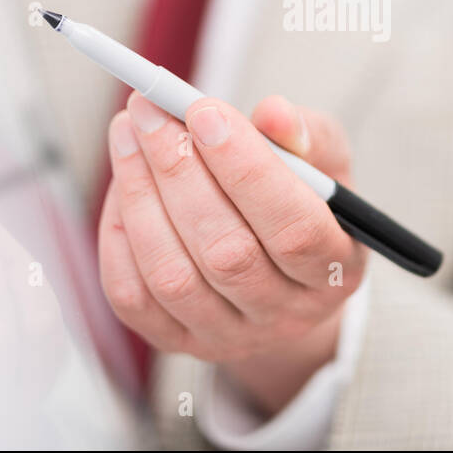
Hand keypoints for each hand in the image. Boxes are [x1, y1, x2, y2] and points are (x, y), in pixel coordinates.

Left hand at [98, 91, 366, 414]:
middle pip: (226, 254)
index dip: (246, 169)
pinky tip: (124, 183)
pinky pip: (132, 297)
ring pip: (172, 277)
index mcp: (335, 270)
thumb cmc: (304, 205)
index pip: (294, 228)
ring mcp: (228, 336)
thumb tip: (274, 112)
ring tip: (128, 133)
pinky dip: (117, 234)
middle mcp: (285, 315)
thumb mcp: (325, 165)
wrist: (280, 277)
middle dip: (179, 171)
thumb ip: (308, 135)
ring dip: (140, 195)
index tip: (204, 111)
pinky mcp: (176, 341)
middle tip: (150, 111)